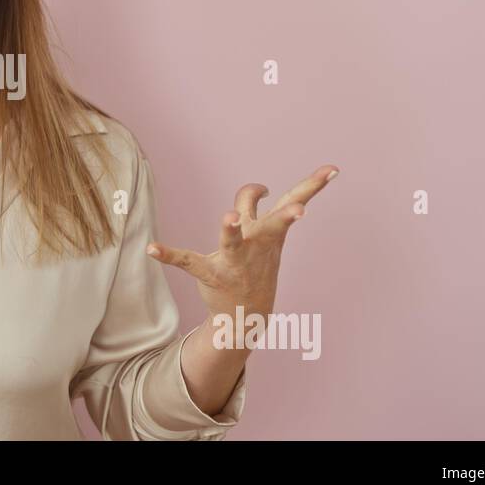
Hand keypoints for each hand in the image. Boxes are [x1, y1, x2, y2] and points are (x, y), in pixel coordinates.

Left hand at [146, 165, 338, 319]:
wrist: (246, 314)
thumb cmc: (254, 266)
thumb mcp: (260, 238)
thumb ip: (253, 208)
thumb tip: (258, 188)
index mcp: (269, 231)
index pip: (294, 202)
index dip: (312, 184)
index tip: (333, 169)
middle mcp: (256, 243)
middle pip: (274, 223)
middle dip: (287, 215)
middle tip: (299, 213)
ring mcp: (235, 260)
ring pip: (233, 241)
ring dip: (231, 229)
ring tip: (230, 218)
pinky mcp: (211, 273)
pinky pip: (188, 261)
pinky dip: (169, 255)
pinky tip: (151, 248)